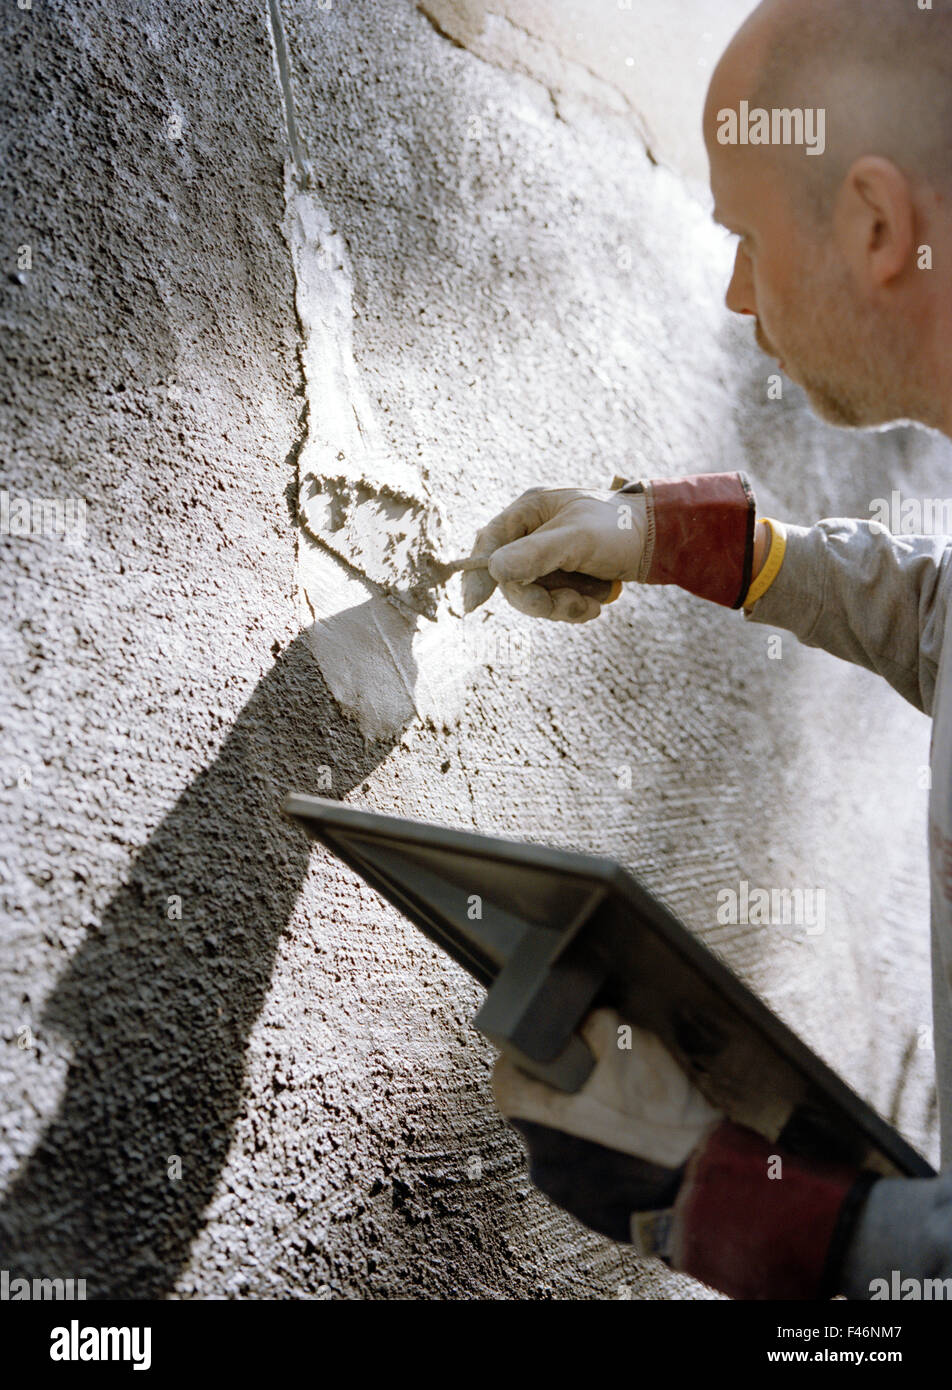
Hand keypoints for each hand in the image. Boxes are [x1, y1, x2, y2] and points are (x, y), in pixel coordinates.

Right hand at [462, 487, 648, 620]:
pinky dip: (572, 608)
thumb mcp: (577, 539)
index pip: (490, 542)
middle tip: (565, 606)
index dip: (478, 573)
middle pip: (511, 577)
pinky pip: (553, 601)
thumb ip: (535, 554)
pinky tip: (596, 603)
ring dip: (560, 607)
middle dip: (538, 598)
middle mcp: (534, 531)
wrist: (662, 541)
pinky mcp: (564, 574)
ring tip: (591, 604)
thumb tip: (495, 571)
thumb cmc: (620, 529)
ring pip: (532, 594)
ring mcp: (549, 555)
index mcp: (530, 510)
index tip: (474, 603)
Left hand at [493, 1007, 877, 1298]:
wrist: (705, 1187)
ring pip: (564, 1146)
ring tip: (626, 1114)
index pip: (504, 1081)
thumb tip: (580, 1020)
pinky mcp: (594, 1215)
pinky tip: (637, 1143)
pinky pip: (589, 1175)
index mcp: (537, 1117)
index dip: (524, 1059)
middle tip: (598, 1081)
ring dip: (585, 1129)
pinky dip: (605, 1158)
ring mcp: (567, 1194)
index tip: (546, 1052)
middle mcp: (541, 1160)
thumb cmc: (666, 1117)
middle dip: (562, 1094)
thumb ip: (593, 1023)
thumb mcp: (631, 1042)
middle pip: (536, 1113)